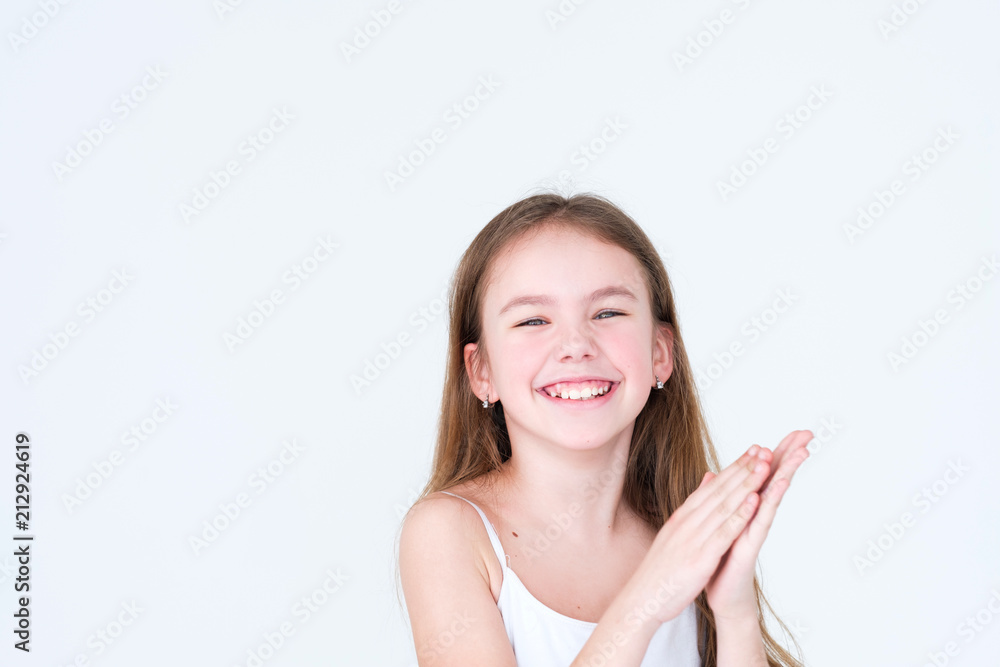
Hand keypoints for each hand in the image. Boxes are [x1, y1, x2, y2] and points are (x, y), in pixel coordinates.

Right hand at [621, 443, 774, 627]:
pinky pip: (724, 533)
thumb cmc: (660, 570)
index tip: (752, 451)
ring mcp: (693, 538)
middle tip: (763, 450)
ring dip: (746, 485)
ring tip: (764, 467)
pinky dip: (740, 515)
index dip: (734, 467)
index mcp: (683, 516)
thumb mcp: (674, 535)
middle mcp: (688, 522)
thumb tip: (707, 484)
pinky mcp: (701, 557)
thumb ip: (693, 510)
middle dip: (744, 469)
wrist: (642, 597)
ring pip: (724, 506)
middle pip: (720, 491)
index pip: (713, 486)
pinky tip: (754, 502)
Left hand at [703, 430, 812, 619]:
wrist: (722, 593)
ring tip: (799, 454)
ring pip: (772, 497)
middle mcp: (756, 514)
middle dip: (790, 457)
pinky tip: (771, 490)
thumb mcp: (723, 521)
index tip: (796, 431)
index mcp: (748, 505)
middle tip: (809, 434)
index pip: (765, 473)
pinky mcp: (749, 546)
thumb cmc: (723, 557)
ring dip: (784, 474)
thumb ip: (726, 497)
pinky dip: (765, 505)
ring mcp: (755, 529)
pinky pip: (759, 522)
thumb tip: (719, 473)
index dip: (779, 452)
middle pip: (775, 479)